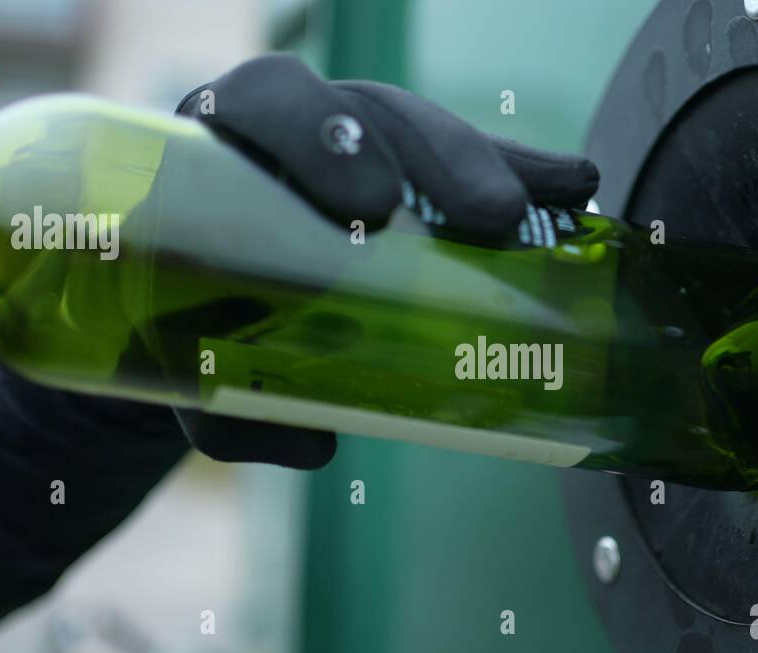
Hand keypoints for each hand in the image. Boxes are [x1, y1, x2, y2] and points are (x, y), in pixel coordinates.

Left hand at [171, 54, 600, 469]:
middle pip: (372, 113)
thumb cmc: (182, 324)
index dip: (324, 139)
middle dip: (437, 158)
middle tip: (487, 216)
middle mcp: (295, 129)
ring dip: (495, 165)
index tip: (371, 202)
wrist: (192, 303)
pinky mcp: (409, 172)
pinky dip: (525, 173)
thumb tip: (315, 441)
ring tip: (555, 199)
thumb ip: (226, 411)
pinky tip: (575, 187)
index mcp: (223, 145)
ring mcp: (357, 146)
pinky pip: (473, 160)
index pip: (274, 105)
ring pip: (428, 131)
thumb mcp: (186, 370)